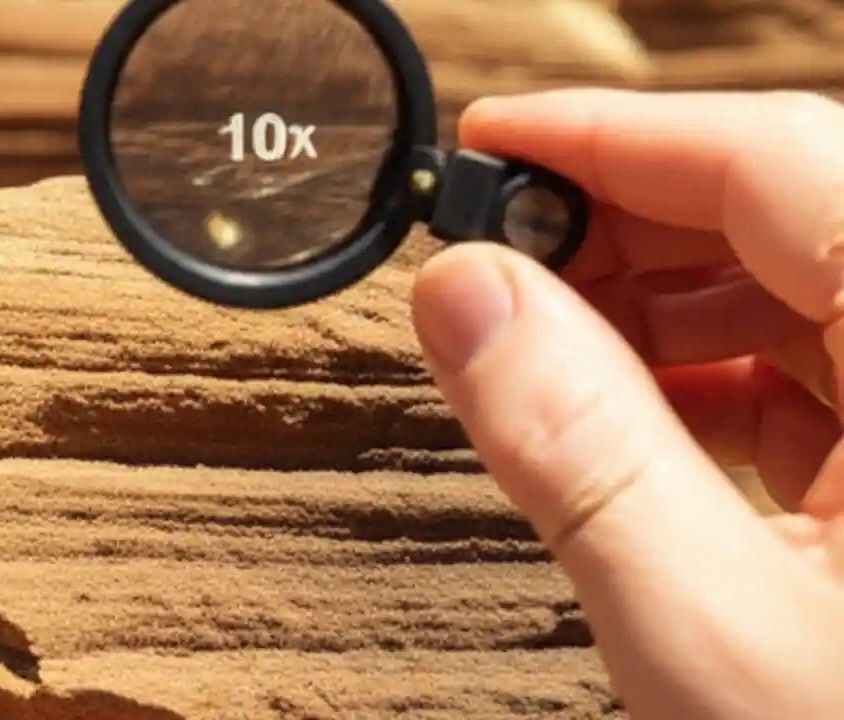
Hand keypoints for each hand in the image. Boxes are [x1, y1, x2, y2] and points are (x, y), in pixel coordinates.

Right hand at [410, 89, 843, 718]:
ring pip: (791, 287)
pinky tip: (626, 409)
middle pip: (786, 209)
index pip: (780, 161)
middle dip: (619, 220)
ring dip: (651, 298)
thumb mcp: (711, 636)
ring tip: (539, 338)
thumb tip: (466, 299)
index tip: (491, 142)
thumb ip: (578, 447)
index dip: (615, 134)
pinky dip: (697, 373)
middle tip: (491, 260)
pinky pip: (806, 370)